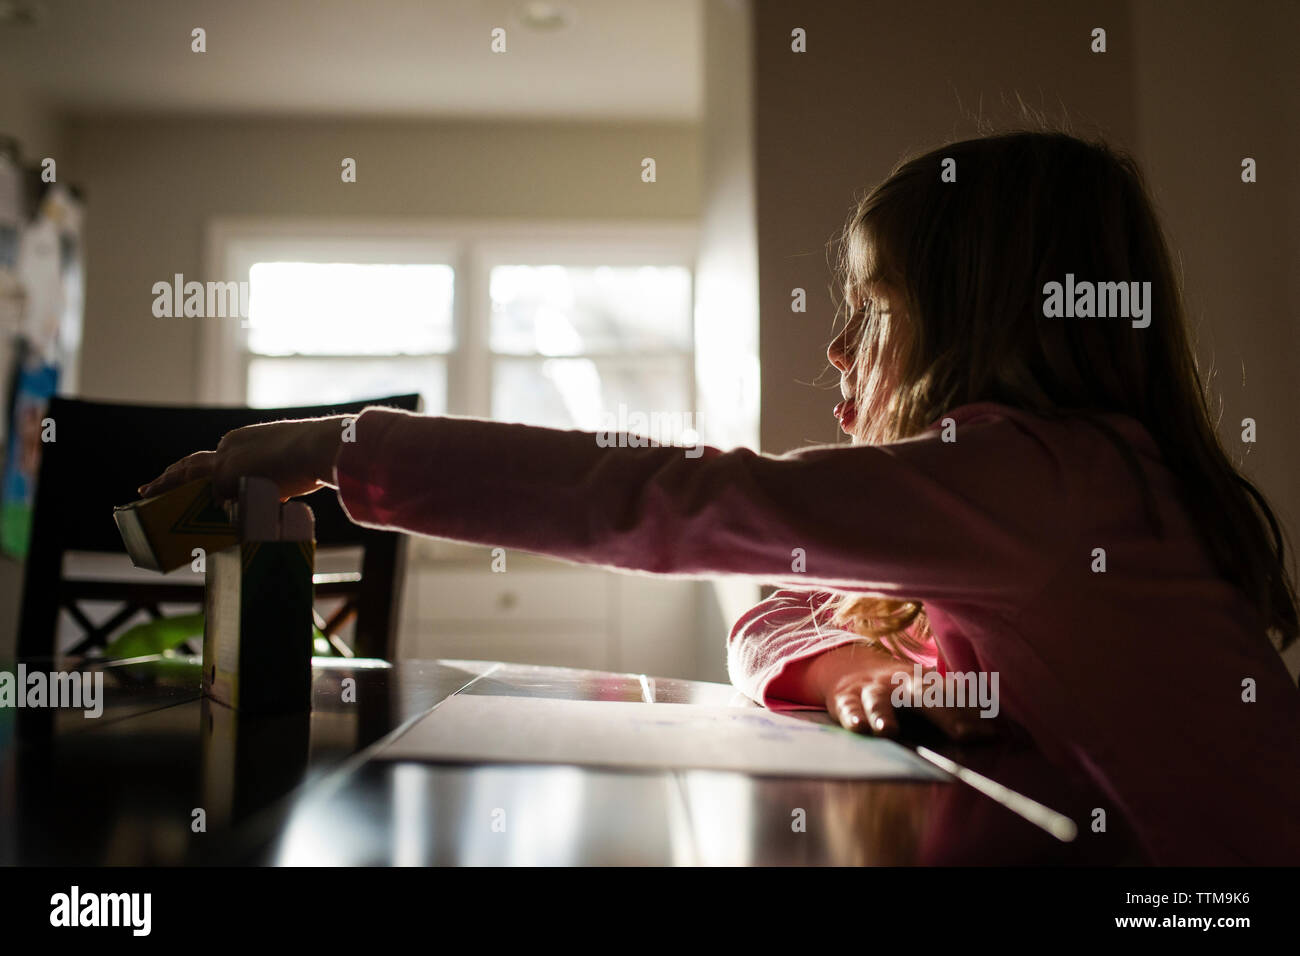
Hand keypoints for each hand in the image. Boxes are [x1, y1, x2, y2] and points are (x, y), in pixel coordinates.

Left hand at [138, 416, 347, 501]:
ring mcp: (225, 461)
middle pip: (192, 462)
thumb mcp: (297, 465)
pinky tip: (158, 509)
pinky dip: (174, 499)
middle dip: (172, 474)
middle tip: (151, 485)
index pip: (217, 459)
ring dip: (163, 484)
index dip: (201, 471)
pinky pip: (191, 493)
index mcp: (246, 441)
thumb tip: (291, 488)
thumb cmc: (318, 454)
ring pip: (184, 473)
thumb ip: (284, 478)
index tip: (193, 479)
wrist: (319, 447)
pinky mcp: (224, 477)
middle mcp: (230, 447)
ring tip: (145, 493)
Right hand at [805, 643, 996, 741]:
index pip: (953, 697)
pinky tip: (858, 728)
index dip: (972, 714)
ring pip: (878, 701)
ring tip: (889, 732)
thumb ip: (953, 710)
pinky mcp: (845, 699)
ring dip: (883, 715)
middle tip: (966, 734)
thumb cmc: (897, 692)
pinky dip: (852, 716)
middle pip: (924, 695)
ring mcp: (871, 690)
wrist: (849, 667)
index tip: (993, 734)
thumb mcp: (924, 692)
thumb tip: (998, 733)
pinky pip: (848, 708)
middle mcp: (900, 683)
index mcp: (926, 682)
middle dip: (945, 714)